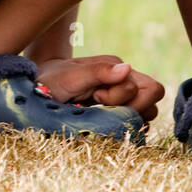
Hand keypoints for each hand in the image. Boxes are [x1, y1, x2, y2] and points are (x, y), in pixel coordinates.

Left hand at [33, 55, 164, 122]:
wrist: (38, 84)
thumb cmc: (52, 79)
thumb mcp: (71, 76)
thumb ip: (99, 72)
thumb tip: (127, 68)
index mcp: (116, 67)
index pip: (150, 89)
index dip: (127, 98)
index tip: (98, 97)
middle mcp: (122, 79)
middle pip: (153, 99)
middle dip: (132, 109)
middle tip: (101, 107)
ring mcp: (120, 93)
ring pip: (147, 111)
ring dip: (126, 117)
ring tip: (99, 113)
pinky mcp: (116, 108)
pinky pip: (135, 119)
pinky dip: (123, 124)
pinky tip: (102, 121)